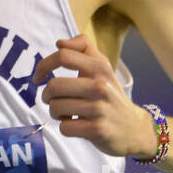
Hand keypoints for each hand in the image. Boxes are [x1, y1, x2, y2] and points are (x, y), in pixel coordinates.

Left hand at [31, 34, 155, 158]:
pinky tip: (76, 124)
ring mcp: (99, 108)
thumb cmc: (111, 95)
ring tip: (66, 113)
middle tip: (52, 100)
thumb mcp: (103, 68)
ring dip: (55, 112)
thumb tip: (59, 43)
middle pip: (54, 86)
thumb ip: (83, 48)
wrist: (134, 128)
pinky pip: (65, 127)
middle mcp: (100, 86)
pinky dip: (65, 127)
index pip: (63, 56)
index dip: (44, 65)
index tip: (38, 77)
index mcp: (100, 68)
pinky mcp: (97, 130)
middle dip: (47, 96)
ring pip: (56, 107)